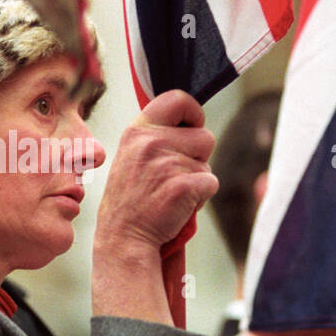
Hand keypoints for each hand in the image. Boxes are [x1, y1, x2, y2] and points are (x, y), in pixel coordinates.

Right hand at [95, 90, 217, 253]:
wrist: (123, 237)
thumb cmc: (131, 198)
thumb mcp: (131, 155)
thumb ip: (155, 135)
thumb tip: (190, 121)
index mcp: (138, 130)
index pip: (178, 99)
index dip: (194, 112)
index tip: (192, 126)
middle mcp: (151, 142)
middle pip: (205, 136)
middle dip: (199, 156)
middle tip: (174, 174)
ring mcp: (168, 164)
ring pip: (207, 163)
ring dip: (196, 178)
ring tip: (170, 191)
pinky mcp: (184, 186)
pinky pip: (212, 183)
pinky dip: (201, 196)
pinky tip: (177, 204)